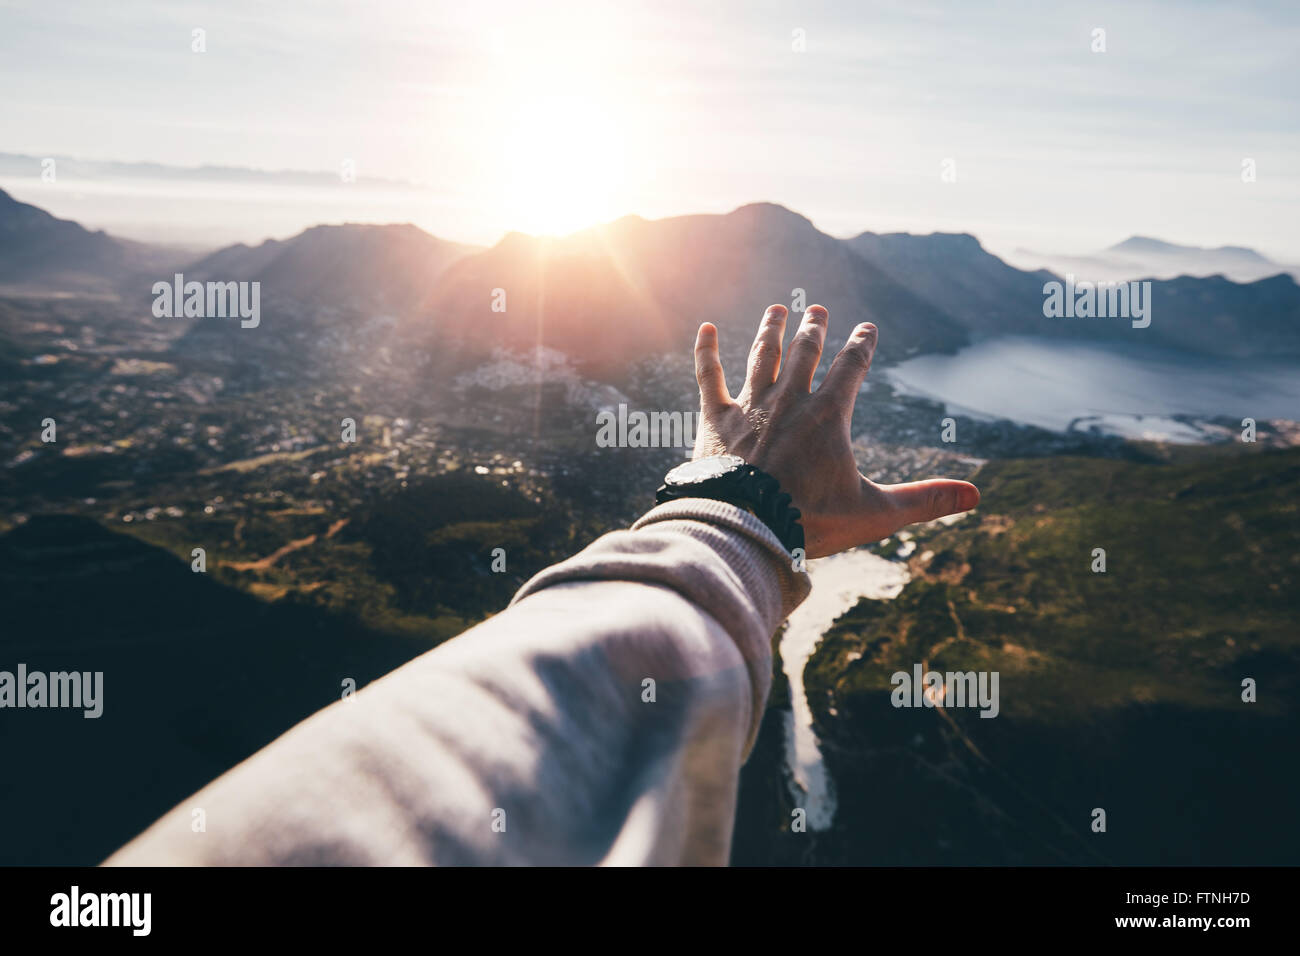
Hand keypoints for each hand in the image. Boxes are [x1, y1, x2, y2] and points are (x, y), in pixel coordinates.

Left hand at [691, 304, 979, 558]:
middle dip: (814, 331)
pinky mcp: (714, 421)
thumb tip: (975, 496)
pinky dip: (706, 352)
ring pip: (762, 357)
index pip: (851, 368)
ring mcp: (749, 408)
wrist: (745, 528)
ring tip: (776, 310)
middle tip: (817, 311)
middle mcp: (789, 401)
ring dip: (771, 331)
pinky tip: (705, 329)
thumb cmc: (810, 522)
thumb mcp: (875, 513)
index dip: (861, 346)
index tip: (867, 329)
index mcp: (828, 415)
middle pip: (805, 354)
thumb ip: (924, 500)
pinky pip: (709, 377)